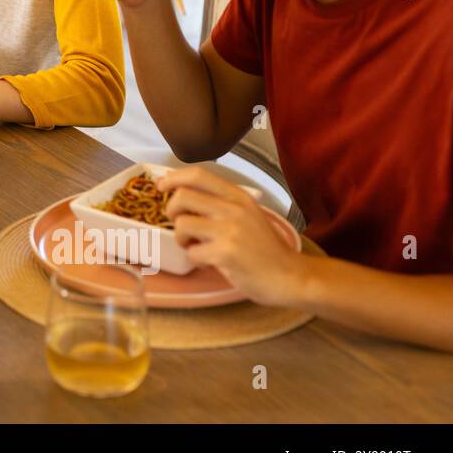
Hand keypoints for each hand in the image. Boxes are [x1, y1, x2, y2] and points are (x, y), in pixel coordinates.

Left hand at [161, 167, 307, 306]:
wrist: (291, 276)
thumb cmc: (265, 249)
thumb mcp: (248, 215)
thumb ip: (221, 204)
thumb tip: (181, 193)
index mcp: (239, 197)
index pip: (198, 175)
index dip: (173, 178)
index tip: (160, 185)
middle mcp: (234, 209)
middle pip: (182, 196)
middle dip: (171, 210)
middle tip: (178, 224)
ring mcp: (230, 230)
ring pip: (182, 224)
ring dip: (181, 238)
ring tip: (194, 246)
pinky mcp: (226, 253)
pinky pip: (192, 252)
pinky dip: (194, 259)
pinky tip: (209, 262)